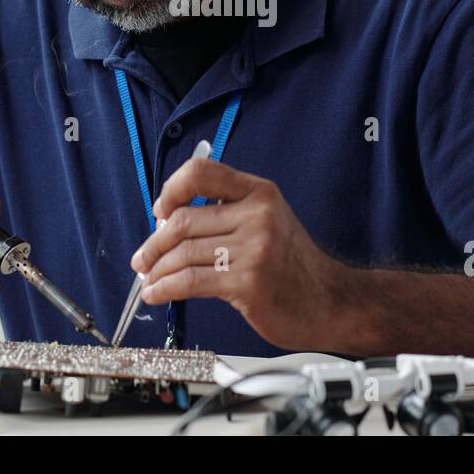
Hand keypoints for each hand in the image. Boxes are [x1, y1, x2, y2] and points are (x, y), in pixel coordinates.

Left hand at [130, 158, 347, 350]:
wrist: (330, 302)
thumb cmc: (292, 266)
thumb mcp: (266, 222)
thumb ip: (225, 214)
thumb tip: (167, 222)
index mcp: (259, 192)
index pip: (201, 172)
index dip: (171, 189)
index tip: (159, 211)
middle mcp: (257, 214)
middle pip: (183, 220)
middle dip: (154, 244)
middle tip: (143, 260)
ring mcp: (254, 248)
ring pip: (183, 253)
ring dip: (156, 270)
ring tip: (149, 280)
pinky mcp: (247, 281)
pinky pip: (190, 281)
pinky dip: (165, 288)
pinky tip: (158, 294)